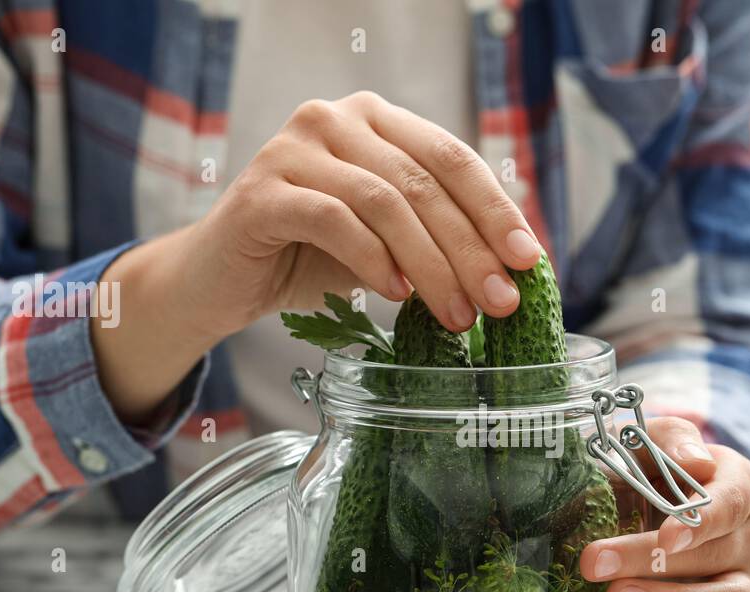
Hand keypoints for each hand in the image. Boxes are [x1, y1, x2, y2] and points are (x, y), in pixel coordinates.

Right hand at [98, 90, 539, 419]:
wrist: (221, 281)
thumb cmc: (311, 259)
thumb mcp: (388, 243)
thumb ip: (437, 237)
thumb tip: (512, 269)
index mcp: (376, 121)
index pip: (452, 158)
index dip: (495, 210)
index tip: (528, 260)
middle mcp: (335, 119)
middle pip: (424, 183)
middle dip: (470, 250)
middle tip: (499, 302)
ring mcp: (294, 149)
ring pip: (385, 203)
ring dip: (431, 264)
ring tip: (456, 314)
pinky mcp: (261, 191)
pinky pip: (334, 219)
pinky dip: (373, 259)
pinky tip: (397, 295)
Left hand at [580, 418, 749, 591]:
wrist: (628, 507)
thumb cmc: (639, 469)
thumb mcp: (644, 440)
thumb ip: (670, 439)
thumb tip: (695, 461)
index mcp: (739, 484)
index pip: (733, 502)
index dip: (703, 523)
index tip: (667, 537)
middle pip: (719, 555)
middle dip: (654, 563)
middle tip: (596, 564)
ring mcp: (741, 583)